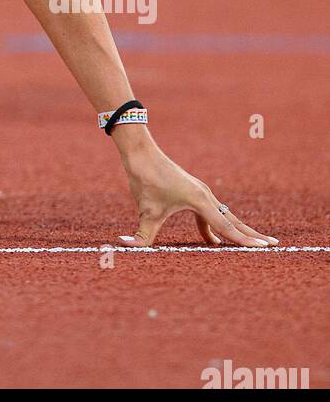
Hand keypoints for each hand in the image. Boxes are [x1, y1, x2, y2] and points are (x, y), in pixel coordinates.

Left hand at [118, 146, 276, 247]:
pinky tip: (213, 240)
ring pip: (223, 216)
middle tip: (274, 245)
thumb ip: (141, 236)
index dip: (244, 240)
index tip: (263, 248)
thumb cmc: (145, 180)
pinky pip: (209, 213)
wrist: (141, 153)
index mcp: (200, 200)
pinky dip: (213, 227)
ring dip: (235, 231)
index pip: (226, 226)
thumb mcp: (145, 211)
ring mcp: (200, 193)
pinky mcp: (192, 192)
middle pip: (233, 220)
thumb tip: (128, 248)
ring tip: (252, 245)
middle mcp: (205, 195)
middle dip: (251, 234)